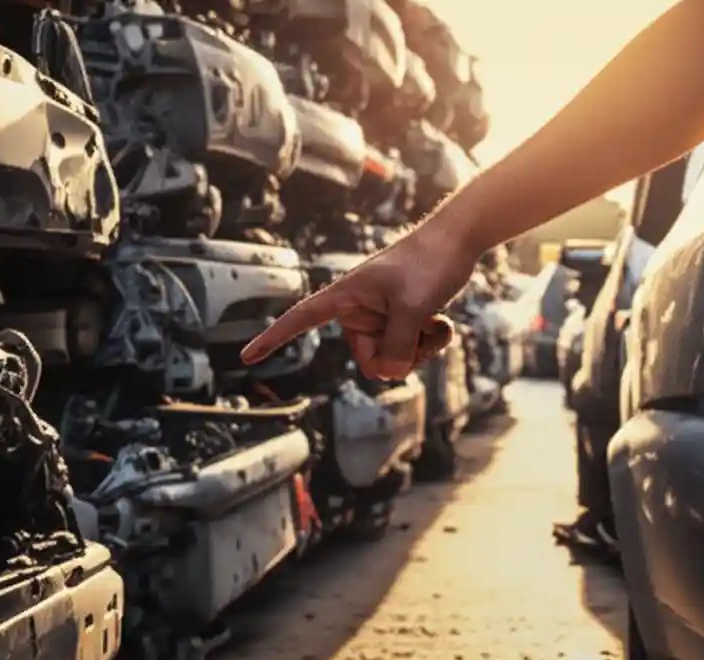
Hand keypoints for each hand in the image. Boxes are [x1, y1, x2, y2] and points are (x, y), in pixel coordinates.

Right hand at [241, 225, 479, 378]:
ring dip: (420, 347)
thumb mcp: (413, 308)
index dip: (272, 339)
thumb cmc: (429, 263)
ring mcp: (381, 318)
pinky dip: (430, 341)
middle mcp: (359, 311)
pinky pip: (410, 350)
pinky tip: (442, 322)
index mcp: (345, 298)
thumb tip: (389, 375)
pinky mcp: (401, 321)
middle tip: (422, 329)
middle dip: (399, 354)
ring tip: (435, 321)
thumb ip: (397, 346)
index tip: (246, 357)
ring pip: (394, 359)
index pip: (299, 320)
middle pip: (369, 360)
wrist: (457, 241)